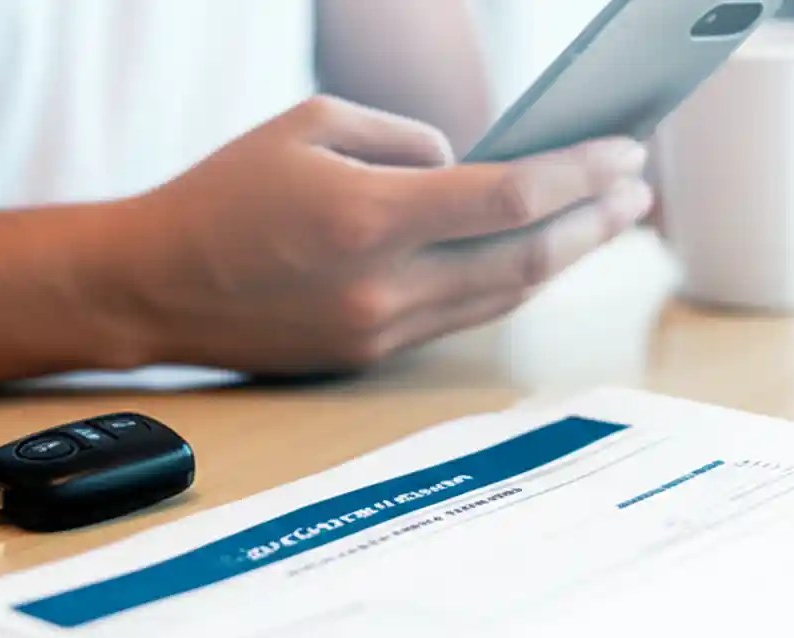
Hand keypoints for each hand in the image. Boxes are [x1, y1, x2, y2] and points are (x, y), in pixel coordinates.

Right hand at [119, 96, 652, 373]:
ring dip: (563, 259)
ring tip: (606, 222)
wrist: (153, 286)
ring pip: (501, 296)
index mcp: (368, 219)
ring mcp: (381, 331)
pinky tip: (535, 255)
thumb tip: (467, 168)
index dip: (580, 173)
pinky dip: (508, 283)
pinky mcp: (372, 355)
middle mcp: (384, 287)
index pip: (510, 197)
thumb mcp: (310, 125)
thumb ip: (406, 141)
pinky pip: (462, 316)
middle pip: (526, 260)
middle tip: (640, 194)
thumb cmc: (224, 193)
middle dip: (595, 224)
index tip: (626, 152)